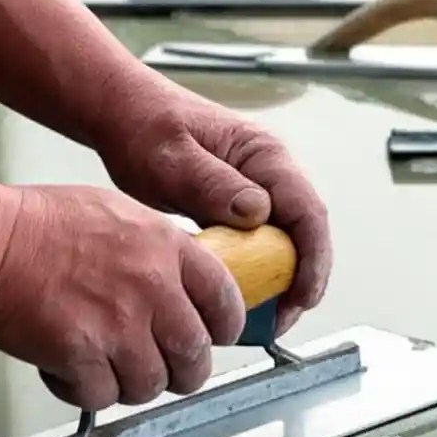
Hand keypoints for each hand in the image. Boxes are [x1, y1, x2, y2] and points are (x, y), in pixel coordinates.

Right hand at [0, 185, 246, 409]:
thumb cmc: (41, 223)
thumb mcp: (119, 215)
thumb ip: (158, 251)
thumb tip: (180, 282)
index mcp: (166, 248)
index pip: (224, 300)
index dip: (225, 328)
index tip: (217, 337)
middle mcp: (152, 288)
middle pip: (195, 357)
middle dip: (184, 372)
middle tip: (167, 371)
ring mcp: (118, 324)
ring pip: (150, 385)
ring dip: (131, 384)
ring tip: (107, 367)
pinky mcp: (82, 354)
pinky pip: (101, 395)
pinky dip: (85, 390)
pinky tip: (70, 369)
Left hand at [93, 75, 330, 335]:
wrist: (123, 115)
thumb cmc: (145, 126)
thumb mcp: (172, 157)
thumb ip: (212, 182)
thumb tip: (258, 212)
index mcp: (265, 155)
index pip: (308, 211)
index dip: (313, 259)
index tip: (302, 297)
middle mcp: (270, 174)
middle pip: (304, 234)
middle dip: (302, 281)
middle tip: (282, 321)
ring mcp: (257, 192)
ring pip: (286, 244)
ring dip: (283, 283)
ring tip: (266, 320)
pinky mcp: (238, 209)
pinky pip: (260, 247)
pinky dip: (258, 276)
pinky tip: (242, 300)